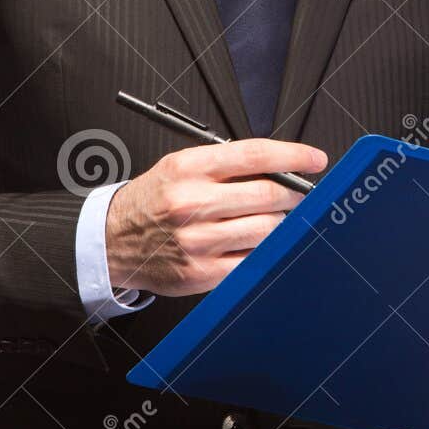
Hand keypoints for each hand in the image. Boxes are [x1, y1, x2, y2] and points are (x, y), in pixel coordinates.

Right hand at [105, 138, 327, 298]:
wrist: (114, 240)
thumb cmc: (153, 201)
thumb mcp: (180, 168)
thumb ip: (226, 165)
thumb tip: (281, 168)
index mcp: (189, 169)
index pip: (255, 155)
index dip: (294, 155)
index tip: (315, 159)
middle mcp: (192, 203)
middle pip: (269, 195)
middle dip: (295, 195)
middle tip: (299, 195)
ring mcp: (198, 241)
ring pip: (267, 230)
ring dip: (282, 224)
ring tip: (275, 220)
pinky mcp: (202, 272)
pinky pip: (253, 261)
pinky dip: (264, 251)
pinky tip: (259, 244)